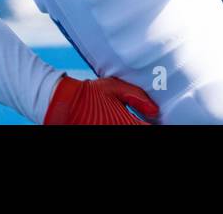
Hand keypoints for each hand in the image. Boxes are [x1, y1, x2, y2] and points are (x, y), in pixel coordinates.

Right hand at [44, 75, 158, 124]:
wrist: (67, 102)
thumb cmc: (91, 93)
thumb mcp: (116, 88)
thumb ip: (137, 98)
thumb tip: (154, 110)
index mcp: (126, 122)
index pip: (148, 129)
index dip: (154, 124)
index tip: (155, 120)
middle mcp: (120, 131)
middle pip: (140, 132)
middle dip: (144, 126)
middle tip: (143, 119)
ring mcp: (111, 134)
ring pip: (131, 135)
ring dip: (134, 126)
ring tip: (130, 119)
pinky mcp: (103, 134)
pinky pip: (120, 133)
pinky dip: (124, 127)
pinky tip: (120, 120)